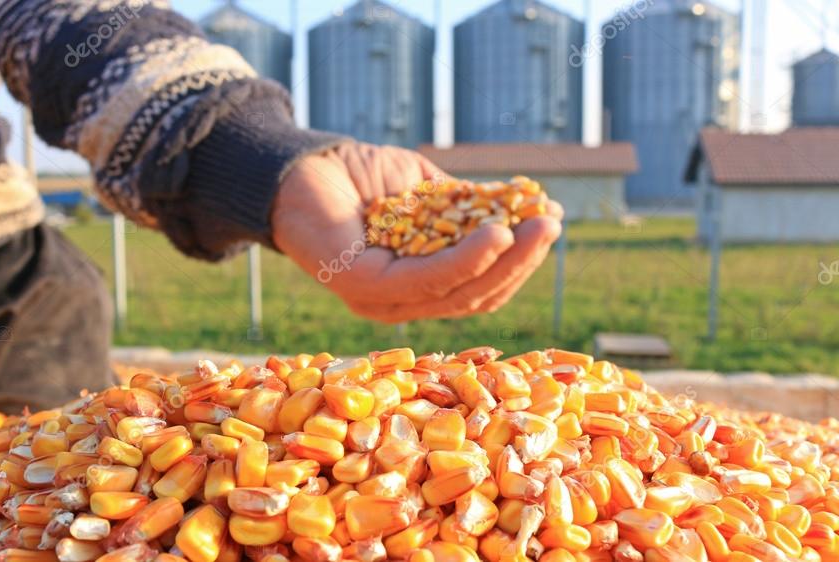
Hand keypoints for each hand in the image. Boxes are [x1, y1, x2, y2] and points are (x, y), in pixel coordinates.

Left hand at [272, 142, 563, 323]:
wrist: (298, 166)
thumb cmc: (362, 179)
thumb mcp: (429, 192)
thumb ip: (471, 208)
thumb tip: (536, 209)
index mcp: (416, 288)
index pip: (478, 289)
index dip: (520, 262)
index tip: (550, 224)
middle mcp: (399, 304)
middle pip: (476, 297)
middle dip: (522, 263)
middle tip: (552, 225)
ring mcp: (379, 302)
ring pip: (459, 293)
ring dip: (505, 261)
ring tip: (537, 226)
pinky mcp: (361, 288)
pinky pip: (427, 279)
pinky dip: (468, 258)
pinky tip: (497, 232)